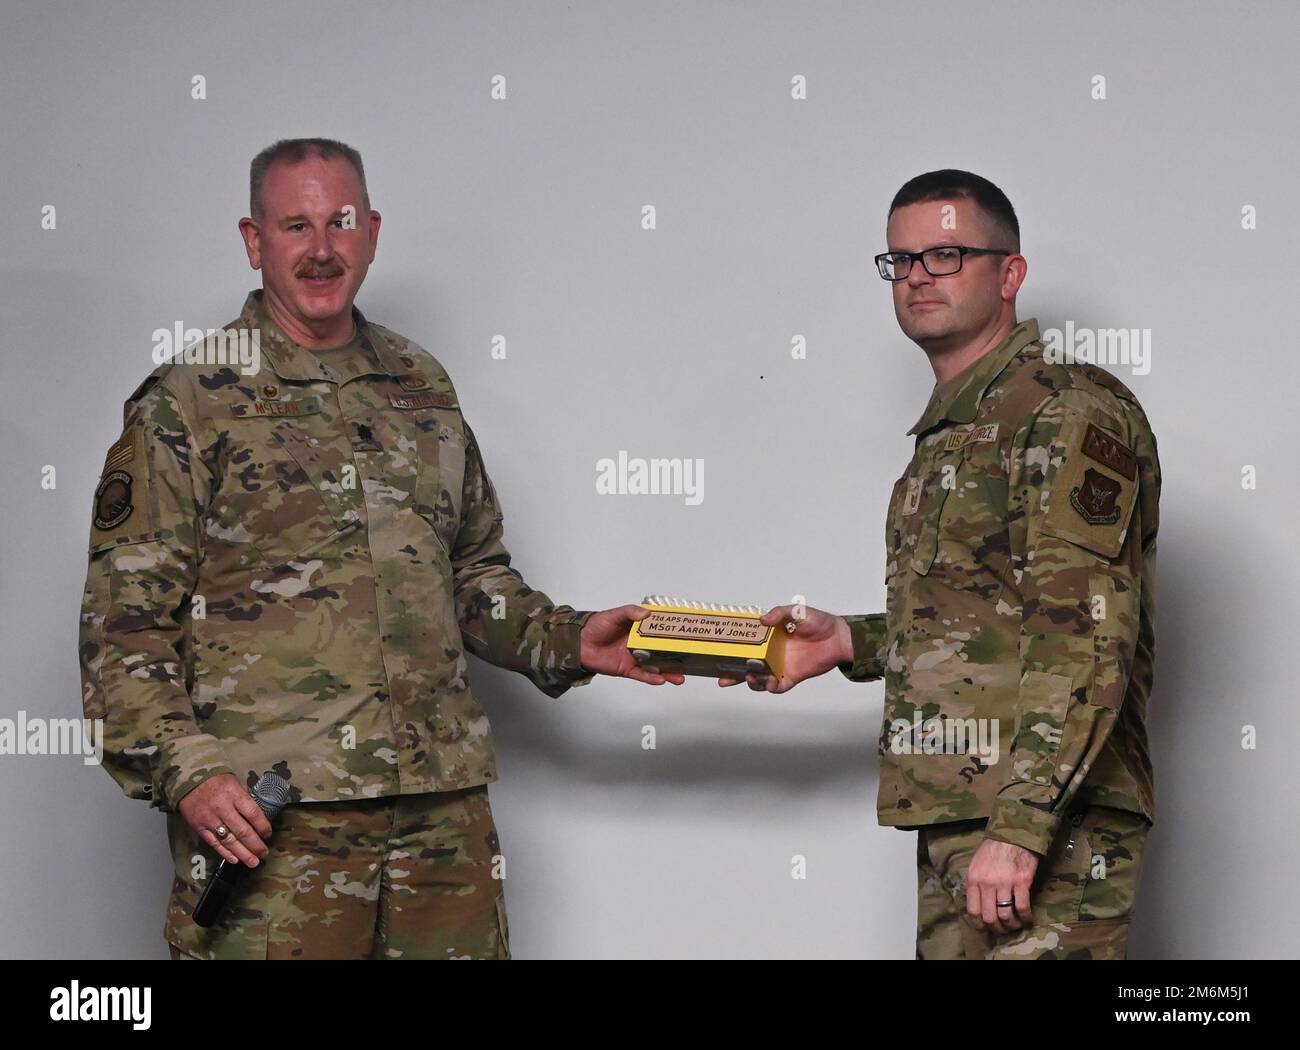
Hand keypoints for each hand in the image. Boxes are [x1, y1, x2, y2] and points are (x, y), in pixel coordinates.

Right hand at [177, 773, 272, 866]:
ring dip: (242, 853)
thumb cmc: (217, 781)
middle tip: (264, 853)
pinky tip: (235, 859)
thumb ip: (246, 798)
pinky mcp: (199, 828)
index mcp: (234, 794)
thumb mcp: (235, 782)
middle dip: (255, 845)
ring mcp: (210, 820)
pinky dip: (225, 853)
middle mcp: (223, 808)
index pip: (252, 814)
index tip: (268, 835)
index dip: (262, 827)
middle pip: (242, 831)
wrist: (189, 781)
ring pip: (229, 840)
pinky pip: (214, 843)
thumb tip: (259, 815)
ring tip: (253, 862)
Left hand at [579, 605, 685, 684]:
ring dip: (669, 672)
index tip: (689, 636)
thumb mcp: (615, 615)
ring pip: (656, 667)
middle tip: (692, 661)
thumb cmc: (596, 626)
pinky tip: (661, 680)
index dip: (674, 634)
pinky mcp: (627, 669)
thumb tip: (648, 613)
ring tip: (681, 677)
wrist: (578, 643)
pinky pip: (642, 675)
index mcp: (640, 630)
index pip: (661, 632)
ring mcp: (635, 658)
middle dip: (678, 657)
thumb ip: (630, 612)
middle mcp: (641, 645)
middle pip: (663, 652)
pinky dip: (651, 678)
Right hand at [718, 604, 851, 692]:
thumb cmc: (819, 622)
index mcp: (770, 638)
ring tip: (749, 677)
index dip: (733, 650)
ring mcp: (781, 666)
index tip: (720, 653)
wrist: (839, 638)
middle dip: (734, 674)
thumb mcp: (797, 612)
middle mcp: (772, 654)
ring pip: (760, 679)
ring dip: (752, 681)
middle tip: (723, 678)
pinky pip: (778, 687)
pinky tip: (768, 682)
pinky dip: (771, 687)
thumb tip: (762, 620)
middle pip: (748, 666)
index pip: (747, 645)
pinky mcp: (792, 676)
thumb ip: (780, 613)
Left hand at [965, 838, 1038, 934]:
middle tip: (1002, 930)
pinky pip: (1022, 907)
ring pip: (1006, 915)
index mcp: (973, 880)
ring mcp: (1005, 884)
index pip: (973, 911)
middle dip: (996, 928)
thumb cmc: (993, 850)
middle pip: (990, 917)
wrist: (1012, 835)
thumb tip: (977, 906)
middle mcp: (987, 884)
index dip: (979, 925)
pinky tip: (1026, 918)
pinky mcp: (1022, 882)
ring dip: (1011, 925)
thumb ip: (975, 885)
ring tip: (1014, 925)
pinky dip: (1024, 917)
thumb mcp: (975, 865)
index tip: (985, 929)